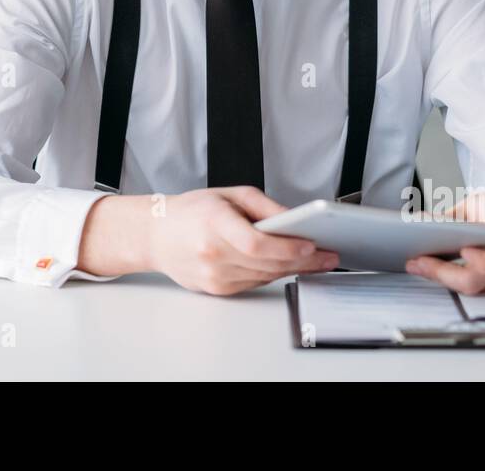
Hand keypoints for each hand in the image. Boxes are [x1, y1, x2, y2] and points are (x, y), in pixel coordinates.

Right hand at [147, 187, 340, 295]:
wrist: (156, 235)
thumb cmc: (191, 212)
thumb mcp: (229, 194)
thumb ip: (264, 206)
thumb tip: (294, 220)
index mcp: (214, 223)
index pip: (256, 243)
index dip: (286, 248)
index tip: (310, 246)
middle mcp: (212, 254)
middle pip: (266, 264)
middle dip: (303, 261)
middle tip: (328, 256)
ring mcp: (213, 276)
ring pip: (265, 277)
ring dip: (292, 270)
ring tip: (315, 260)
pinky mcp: (216, 290)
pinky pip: (254, 283)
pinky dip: (271, 274)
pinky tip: (284, 265)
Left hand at [402, 188, 484, 293]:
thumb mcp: (477, 202)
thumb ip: (451, 215)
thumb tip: (420, 222)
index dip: (478, 259)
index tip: (459, 252)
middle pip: (477, 278)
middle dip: (442, 272)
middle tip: (417, 262)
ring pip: (474, 287)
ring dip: (443, 277)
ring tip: (418, 264)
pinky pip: (478, 288)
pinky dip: (454, 279)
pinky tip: (436, 269)